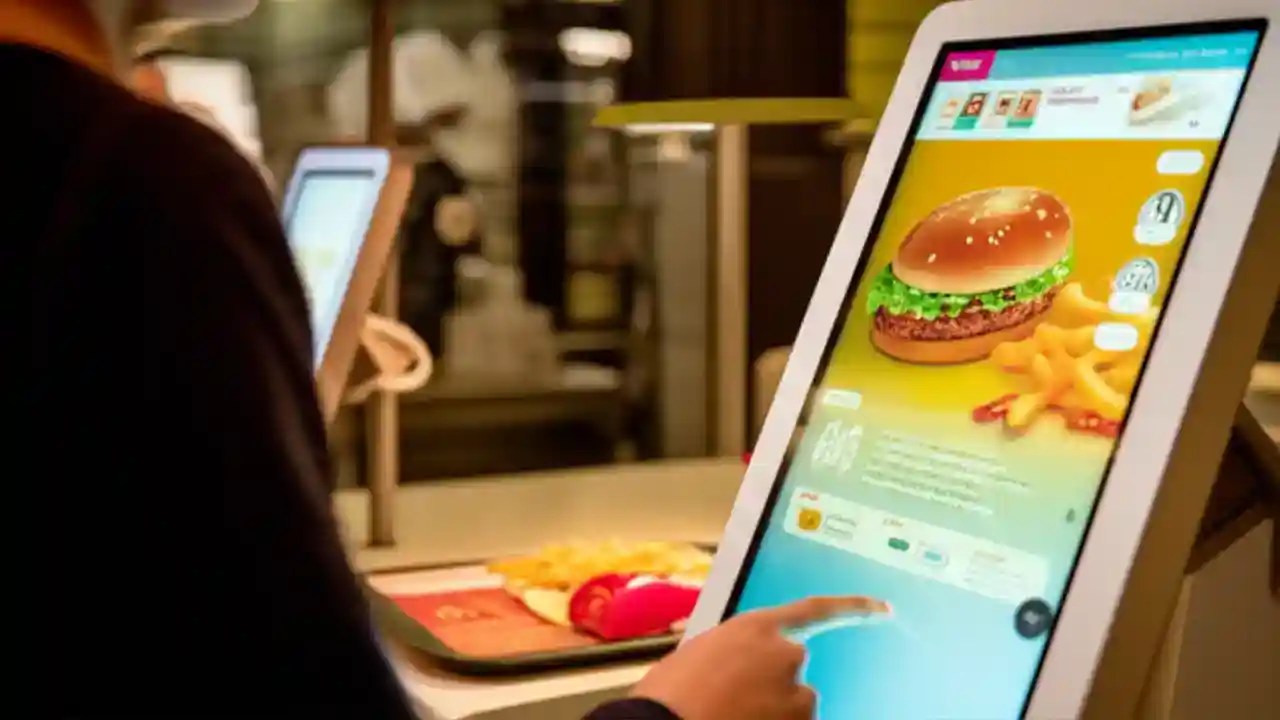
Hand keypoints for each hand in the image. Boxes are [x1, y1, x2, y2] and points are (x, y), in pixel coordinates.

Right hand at [631, 596, 889, 719]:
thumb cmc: (668, 696)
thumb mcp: (699, 656)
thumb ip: (735, 652)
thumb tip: (744, 669)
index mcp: (755, 626)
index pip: (816, 610)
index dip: (853, 607)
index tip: (883, 608)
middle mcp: (785, 653)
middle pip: (795, 669)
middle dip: (774, 686)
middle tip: (735, 702)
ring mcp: (796, 691)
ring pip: (795, 706)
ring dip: (773, 712)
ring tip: (728, 715)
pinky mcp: (800, 719)